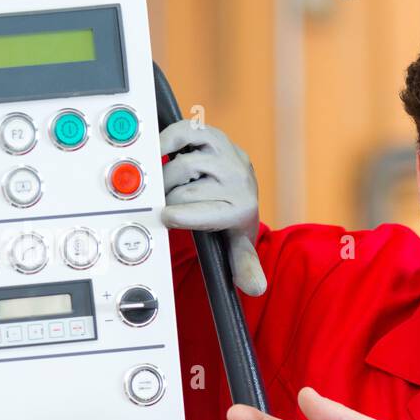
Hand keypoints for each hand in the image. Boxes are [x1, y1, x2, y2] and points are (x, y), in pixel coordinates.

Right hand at [159, 120, 266, 296]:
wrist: (243, 190)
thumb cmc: (233, 219)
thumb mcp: (237, 245)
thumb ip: (243, 265)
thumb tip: (256, 288)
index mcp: (242, 209)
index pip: (201, 213)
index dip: (178, 216)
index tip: (165, 217)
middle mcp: (238, 181)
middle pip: (185, 191)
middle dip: (168, 198)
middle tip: (164, 203)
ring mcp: (228, 157)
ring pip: (183, 164)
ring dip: (168, 175)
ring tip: (166, 184)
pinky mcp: (217, 137)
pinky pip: (189, 131)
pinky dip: (171, 138)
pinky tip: (163, 150)